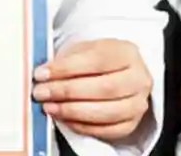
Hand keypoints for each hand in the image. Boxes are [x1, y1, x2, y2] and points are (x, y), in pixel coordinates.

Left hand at [32, 39, 152, 142]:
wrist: (118, 74)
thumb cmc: (97, 61)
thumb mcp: (84, 50)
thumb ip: (66, 60)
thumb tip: (43, 75)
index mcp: (126, 53)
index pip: (97, 60)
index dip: (67, 68)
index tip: (42, 73)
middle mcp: (139, 79)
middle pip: (104, 88)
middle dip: (67, 91)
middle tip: (42, 92)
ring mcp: (138, 103)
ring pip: (107, 112)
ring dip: (72, 111)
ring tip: (50, 107)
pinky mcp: (131, 124)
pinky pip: (108, 130)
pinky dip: (82, 126)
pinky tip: (64, 118)